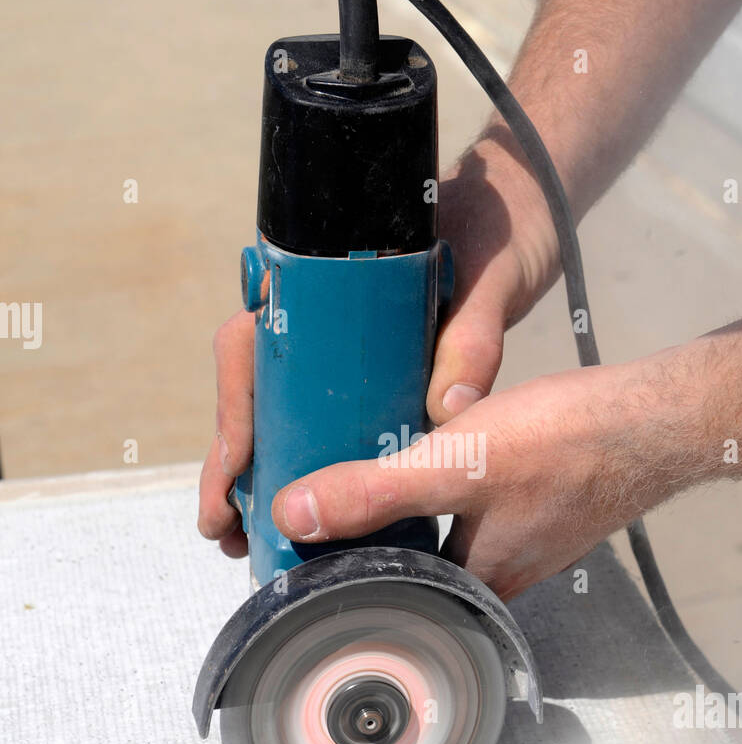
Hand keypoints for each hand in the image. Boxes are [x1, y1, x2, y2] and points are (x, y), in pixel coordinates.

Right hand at [198, 136, 559, 553]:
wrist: (522, 208)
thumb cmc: (497, 228)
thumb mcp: (488, 281)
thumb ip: (471, 337)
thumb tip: (450, 407)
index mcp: (319, 273)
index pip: (252, 341)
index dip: (237, 408)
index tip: (237, 466)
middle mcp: (314, 307)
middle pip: (252, 386)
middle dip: (231, 458)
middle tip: (218, 526)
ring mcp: (337, 339)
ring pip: (276, 407)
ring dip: (257, 469)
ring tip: (239, 534)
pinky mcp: (364, 364)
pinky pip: (318, 413)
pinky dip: (303, 459)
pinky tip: (300, 507)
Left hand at [270, 356, 692, 600]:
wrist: (659, 419)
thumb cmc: (565, 443)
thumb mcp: (454, 463)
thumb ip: (374, 492)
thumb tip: (291, 517)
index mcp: (474, 579)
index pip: (390, 593)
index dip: (345, 575)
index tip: (298, 557)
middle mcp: (503, 571)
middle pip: (418, 566)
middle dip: (374, 544)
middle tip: (318, 516)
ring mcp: (530, 539)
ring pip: (450, 536)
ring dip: (412, 516)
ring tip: (361, 485)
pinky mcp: (548, 505)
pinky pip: (482, 508)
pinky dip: (452, 491)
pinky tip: (437, 458)